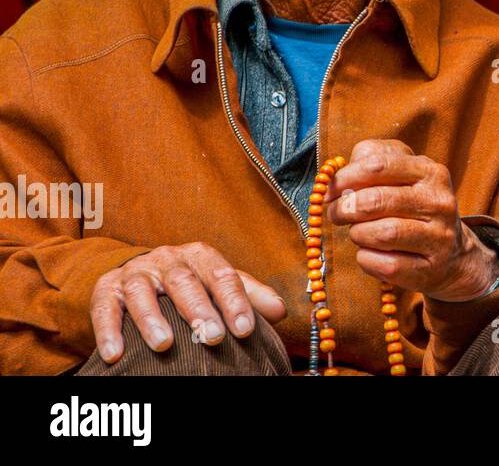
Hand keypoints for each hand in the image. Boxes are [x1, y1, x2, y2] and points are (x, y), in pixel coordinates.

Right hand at [90, 243, 286, 362]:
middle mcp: (168, 259)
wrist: (141, 274)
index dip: (236, 302)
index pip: (222, 275)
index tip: (246, 329)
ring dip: (152, 319)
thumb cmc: (191, 284)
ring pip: (142, 292)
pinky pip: (105, 307)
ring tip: (164, 345)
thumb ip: (250, 295)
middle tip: (212, 336)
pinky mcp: (107, 289)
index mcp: (200, 257)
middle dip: (199, 309)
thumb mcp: (219, 284)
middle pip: (184, 282)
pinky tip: (115, 354)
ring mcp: (136, 273)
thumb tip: (280, 311)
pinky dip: (109, 330)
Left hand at [325, 139, 498, 301]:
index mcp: (430, 172)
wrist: (452, 255)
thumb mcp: (403, 178)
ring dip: (358, 234)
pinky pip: (385, 264)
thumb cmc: (414, 211)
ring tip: (358, 233)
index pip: (379, 165)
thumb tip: (338, 178)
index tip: (331, 191)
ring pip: (382, 233)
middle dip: (346, 208)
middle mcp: (438, 202)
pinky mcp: (430, 269)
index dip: (345, 178)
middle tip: (336, 214)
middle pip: (377, 200)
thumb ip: (372, 166)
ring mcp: (438, 237)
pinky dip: (367, 259)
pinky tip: (369, 253)